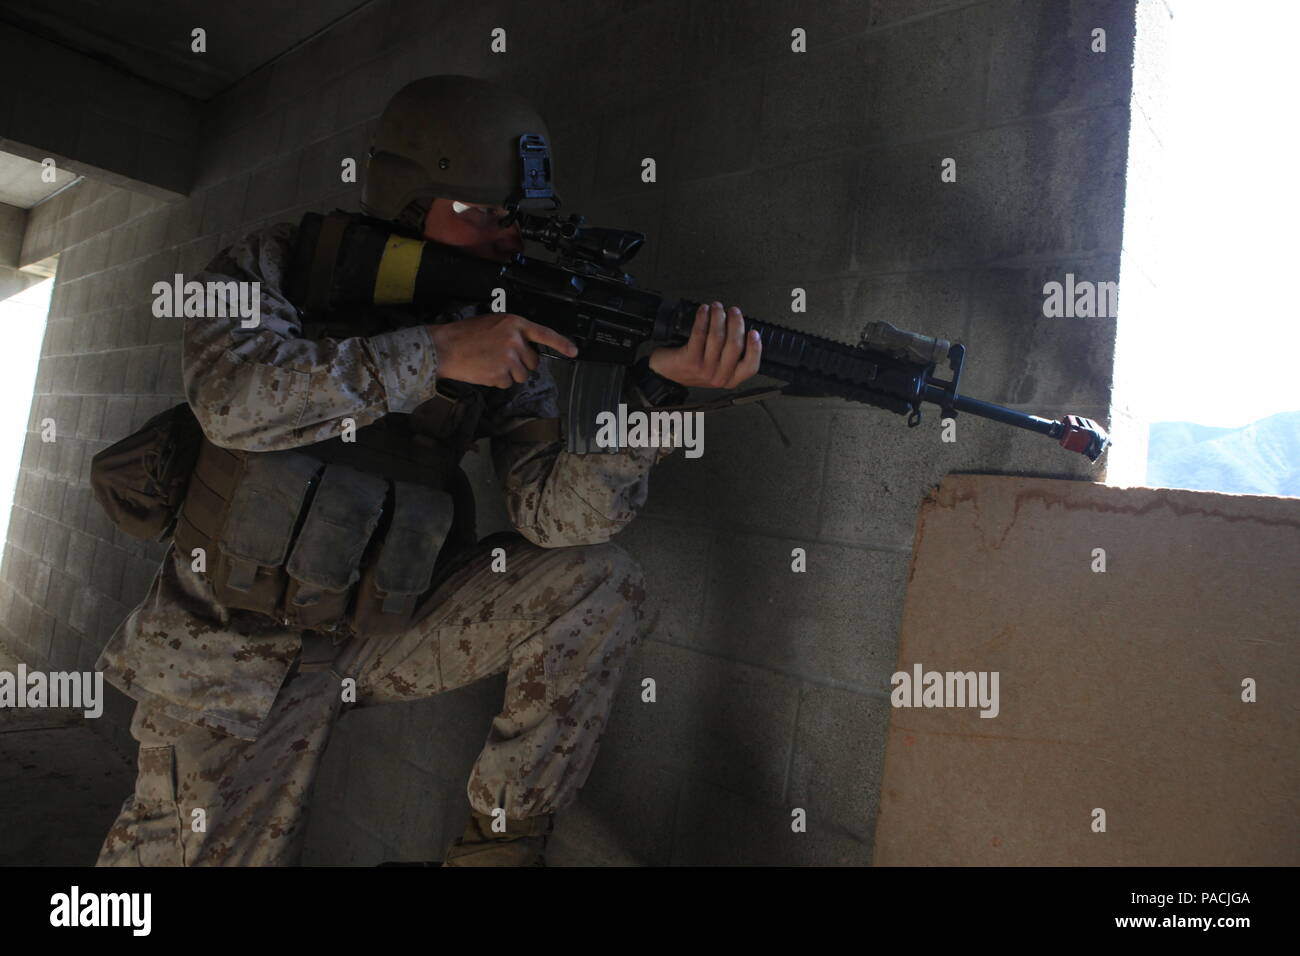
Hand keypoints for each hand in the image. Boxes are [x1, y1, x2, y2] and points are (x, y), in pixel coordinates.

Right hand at [428, 313, 577, 388]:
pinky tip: (485, 370)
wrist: (445, 347)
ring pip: (522, 375)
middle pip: (533, 361)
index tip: (573, 352)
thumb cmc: (465, 335)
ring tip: (490, 362)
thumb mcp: (493, 323)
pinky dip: (498, 380)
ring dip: (510, 373)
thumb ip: (513, 332)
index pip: (545, 334)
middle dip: (522, 363)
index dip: (562, 344)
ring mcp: (509, 358)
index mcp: (514, 324)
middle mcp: (515, 341)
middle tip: (502, 357)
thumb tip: (527, 346)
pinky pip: (507, 383)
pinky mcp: (500, 374)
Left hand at [648, 302, 761, 388]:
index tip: (754, 332)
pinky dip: (703, 318)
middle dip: (736, 323)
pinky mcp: (689, 360)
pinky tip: (703, 311)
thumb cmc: (690, 367)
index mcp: (729, 379)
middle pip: (735, 345)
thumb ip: (730, 356)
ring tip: (717, 307)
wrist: (665, 374)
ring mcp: (703, 369)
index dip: (755, 348)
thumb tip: (741, 330)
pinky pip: (700, 334)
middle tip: (733, 311)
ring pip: (718, 337)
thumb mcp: (715, 368)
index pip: (750, 367)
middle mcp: (718, 376)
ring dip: (718, 316)